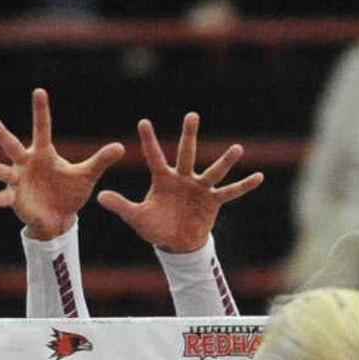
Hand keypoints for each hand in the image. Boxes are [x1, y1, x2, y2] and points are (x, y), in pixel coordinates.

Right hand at [0, 87, 123, 240]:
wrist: (58, 217)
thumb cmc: (69, 192)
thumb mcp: (86, 176)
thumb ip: (100, 160)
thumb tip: (121, 147)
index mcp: (44, 153)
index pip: (42, 128)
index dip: (41, 111)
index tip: (39, 91)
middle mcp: (27, 163)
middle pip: (15, 147)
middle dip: (4, 137)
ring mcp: (19, 180)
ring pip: (5, 171)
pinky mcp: (15, 198)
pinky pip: (4, 198)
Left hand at [97, 113, 262, 253]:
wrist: (176, 243)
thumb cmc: (156, 227)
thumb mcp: (136, 218)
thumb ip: (120, 206)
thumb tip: (99, 197)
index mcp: (163, 179)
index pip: (154, 156)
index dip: (148, 141)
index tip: (143, 122)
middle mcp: (183, 178)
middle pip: (186, 153)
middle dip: (189, 136)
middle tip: (191, 115)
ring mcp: (200, 188)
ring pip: (213, 171)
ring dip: (225, 161)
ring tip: (237, 149)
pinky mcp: (213, 201)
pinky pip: (230, 192)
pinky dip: (244, 186)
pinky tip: (259, 177)